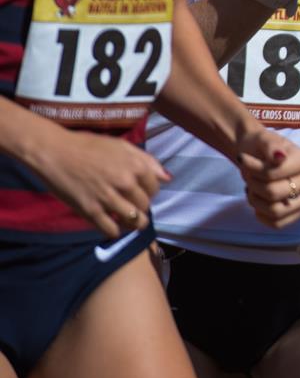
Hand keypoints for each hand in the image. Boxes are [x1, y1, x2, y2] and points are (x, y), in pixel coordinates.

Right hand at [30, 130, 167, 239]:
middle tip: (131, 205)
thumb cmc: (88, 146)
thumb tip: (167, 178)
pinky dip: (115, 231)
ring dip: (133, 224)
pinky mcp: (90, 211)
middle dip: (141, 208)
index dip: (149, 192)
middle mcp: (125, 183)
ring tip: (128, 221)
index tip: (140, 193)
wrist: (54, 152)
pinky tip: (112, 225)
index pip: (155, 189)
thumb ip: (147, 161)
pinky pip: (111, 230)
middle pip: (145, 206)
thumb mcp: (121, 146)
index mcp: (136, 166)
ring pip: (133, 221)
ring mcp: (108, 198)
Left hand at [236, 127, 299, 228]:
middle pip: (274, 194)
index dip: (254, 169)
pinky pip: (278, 224)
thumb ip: (271, 145)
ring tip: (252, 189)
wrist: (255, 153)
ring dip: (256, 201)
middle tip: (249, 176)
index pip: (274, 174)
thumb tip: (279, 157)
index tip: (243, 159)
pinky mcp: (295, 212)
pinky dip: (262, 215)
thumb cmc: (260, 145)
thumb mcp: (263, 138)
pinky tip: (258, 202)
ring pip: (275, 211)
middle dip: (254, 185)